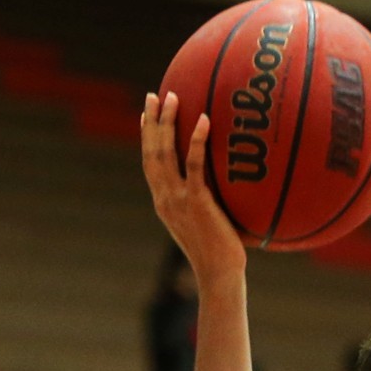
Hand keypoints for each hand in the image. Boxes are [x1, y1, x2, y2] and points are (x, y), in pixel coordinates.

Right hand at [141, 92, 247, 285]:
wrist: (218, 275)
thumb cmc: (220, 256)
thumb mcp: (205, 226)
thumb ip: (205, 205)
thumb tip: (225, 188)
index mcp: (164, 203)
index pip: (149, 165)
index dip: (146, 139)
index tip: (145, 116)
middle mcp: (165, 198)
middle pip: (151, 152)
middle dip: (151, 121)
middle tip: (154, 95)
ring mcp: (178, 200)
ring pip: (165, 153)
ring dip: (167, 122)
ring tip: (172, 97)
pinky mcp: (196, 202)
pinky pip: (194, 165)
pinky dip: (197, 140)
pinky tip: (204, 119)